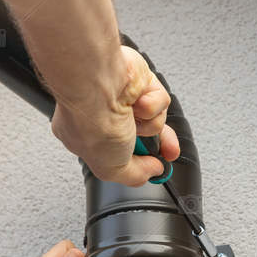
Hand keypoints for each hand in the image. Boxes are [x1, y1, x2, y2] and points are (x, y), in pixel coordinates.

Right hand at [49, 45, 181, 184]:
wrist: (97, 85)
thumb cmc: (91, 121)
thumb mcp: (110, 168)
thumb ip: (134, 175)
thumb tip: (153, 171)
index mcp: (89, 136)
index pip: (121, 153)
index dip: (141, 162)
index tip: (155, 167)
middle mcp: (106, 116)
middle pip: (146, 137)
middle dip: (160, 145)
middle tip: (167, 151)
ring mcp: (124, 97)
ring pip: (155, 119)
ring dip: (150, 123)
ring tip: (133, 117)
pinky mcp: (139, 81)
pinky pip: (160, 100)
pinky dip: (153, 104)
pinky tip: (137, 101)